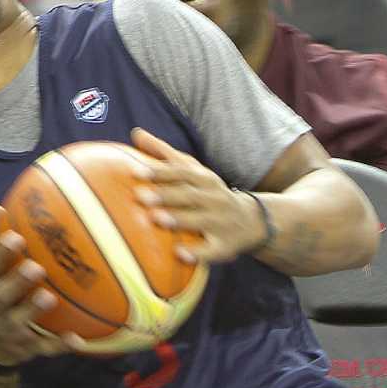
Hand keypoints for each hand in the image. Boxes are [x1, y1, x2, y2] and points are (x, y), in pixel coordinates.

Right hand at [0, 204, 83, 366]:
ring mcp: (9, 329)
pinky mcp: (26, 348)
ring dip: (33, 310)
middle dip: (16, 281)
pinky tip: (78, 340)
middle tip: (35, 268)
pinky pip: (44, 348)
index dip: (0, 253)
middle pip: (1, 294)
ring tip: (48, 298)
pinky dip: (60, 345)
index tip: (16, 237)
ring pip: (19, 321)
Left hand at [131, 127, 263, 263]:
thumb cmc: (210, 193)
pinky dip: (198, 253)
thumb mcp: (194, 171)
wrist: (251, 220)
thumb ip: (165, 153)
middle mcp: (214, 198)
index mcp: (204, 179)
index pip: (182, 173)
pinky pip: (211, 251)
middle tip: (140, 196)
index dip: (160, 172)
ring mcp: (220, 222)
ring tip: (156, 219)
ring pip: (200, 220)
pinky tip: (180, 254)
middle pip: (189, 195)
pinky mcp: (224, 246)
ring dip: (179, 219)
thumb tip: (135, 133)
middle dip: (166, 195)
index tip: (136, 172)